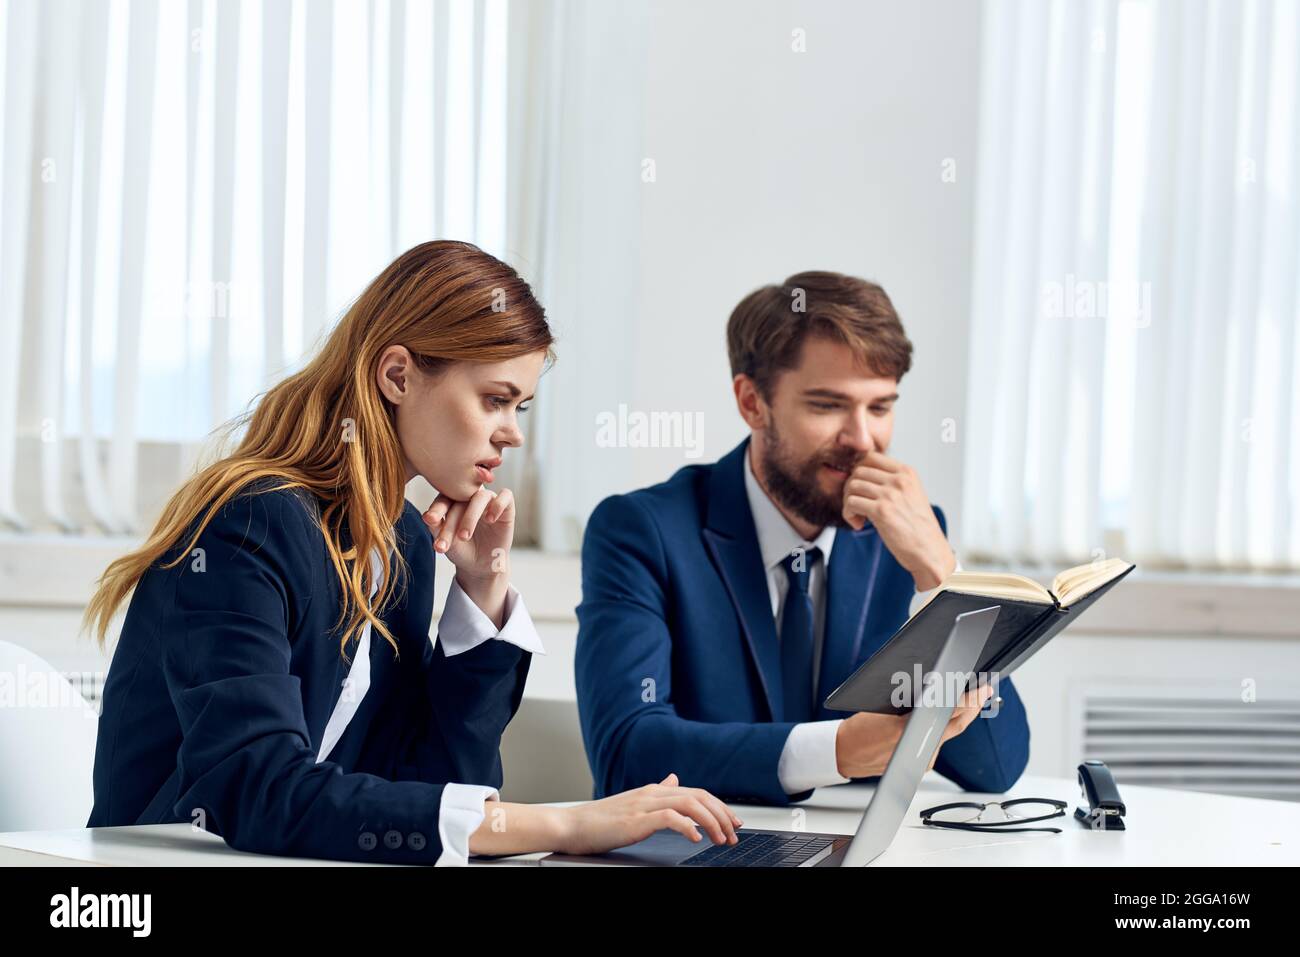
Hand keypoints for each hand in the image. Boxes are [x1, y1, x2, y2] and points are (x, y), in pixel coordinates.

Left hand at [422, 486, 514, 625]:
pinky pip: (505, 496)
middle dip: (451, 523)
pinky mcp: (507, 505)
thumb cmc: (461, 550)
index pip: (444, 499)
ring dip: (471, 516)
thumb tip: (426, 516)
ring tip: (464, 537)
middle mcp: (471, 497)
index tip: (430, 520)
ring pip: (481, 497)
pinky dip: (498, 505)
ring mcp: (489, 500)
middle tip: (444, 544)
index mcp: (453, 501)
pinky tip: (490, 519)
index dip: (437, 509)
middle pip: (461, 500)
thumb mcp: (446, 542)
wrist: (481, 566)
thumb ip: (436, 528)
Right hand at [554, 773, 743, 855]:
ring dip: (711, 822)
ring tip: (721, 839)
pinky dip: (687, 826)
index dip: (719, 806)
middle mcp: (652, 793)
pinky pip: (670, 817)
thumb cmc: (599, 820)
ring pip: (689, 803)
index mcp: (654, 791)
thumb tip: (675, 779)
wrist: (570, 825)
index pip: (696, 793)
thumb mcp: (634, 803)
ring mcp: (644, 805)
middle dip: (722, 814)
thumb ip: (657, 792)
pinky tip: (695, 839)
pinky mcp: (636, 819)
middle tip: (735, 833)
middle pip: (699, 796)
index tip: (733, 822)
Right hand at [834, 684, 994, 777]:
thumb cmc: (859, 729)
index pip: (947, 712)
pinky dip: (941, 731)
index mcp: (908, 729)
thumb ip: (910, 703)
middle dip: (973, 707)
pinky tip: (940, 721)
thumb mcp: (882, 707)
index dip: (969, 701)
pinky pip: (937, 744)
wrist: (846, 755)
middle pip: (956, 725)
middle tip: (984, 691)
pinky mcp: (922, 766)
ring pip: (947, 735)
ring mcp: (923, 760)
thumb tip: (936, 691)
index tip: (981, 689)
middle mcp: (919, 749)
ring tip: (966, 701)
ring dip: (957, 718)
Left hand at [841, 450, 955, 590]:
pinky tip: (859, 524)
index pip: (871, 457)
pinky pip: (851, 503)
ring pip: (852, 486)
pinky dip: (849, 514)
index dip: (859, 472)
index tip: (860, 488)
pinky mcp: (881, 511)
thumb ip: (891, 482)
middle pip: (858, 471)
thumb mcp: (911, 494)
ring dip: (849, 502)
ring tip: (859, 516)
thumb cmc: (919, 528)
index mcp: (907, 472)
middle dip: (851, 488)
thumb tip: (861, 476)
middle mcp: (899, 480)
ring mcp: (890, 494)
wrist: (929, 550)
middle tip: (857, 505)